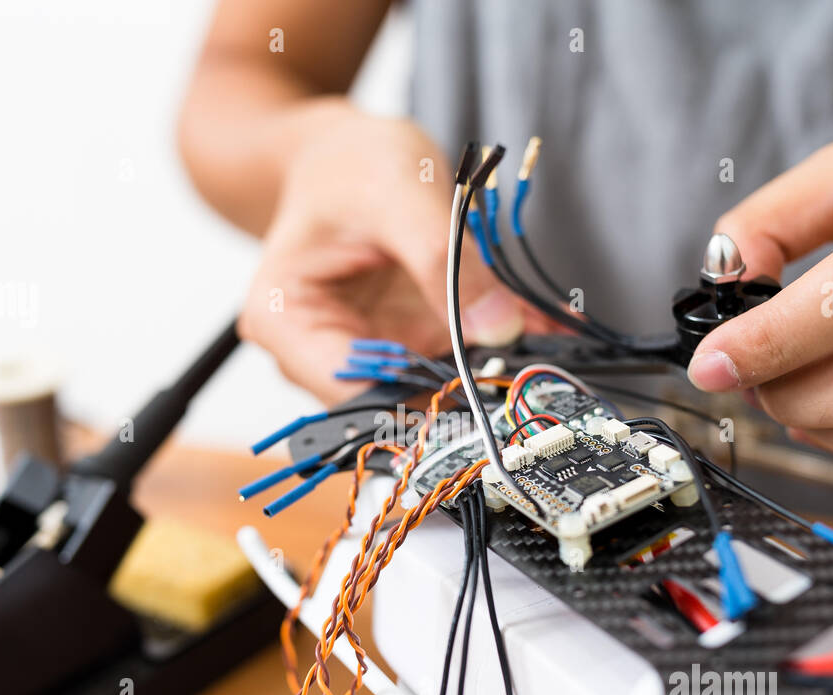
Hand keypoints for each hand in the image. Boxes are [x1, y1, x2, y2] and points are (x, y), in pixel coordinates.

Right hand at [239, 107, 540, 400]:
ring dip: (493, 368)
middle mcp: (318, 353)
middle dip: (469, 385)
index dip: (423, 400)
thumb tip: (499, 328)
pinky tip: (542, 327)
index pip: (355, 394)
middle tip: (536, 362)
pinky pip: (456, 361)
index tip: (490, 388)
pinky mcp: (404, 346)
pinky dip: (500, 345)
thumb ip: (444, 259)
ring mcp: (365, 354)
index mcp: (285, 322)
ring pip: (435, 388)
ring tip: (547, 341)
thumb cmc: (349, 165)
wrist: (345, 156)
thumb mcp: (400, 192)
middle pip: (396, 400)